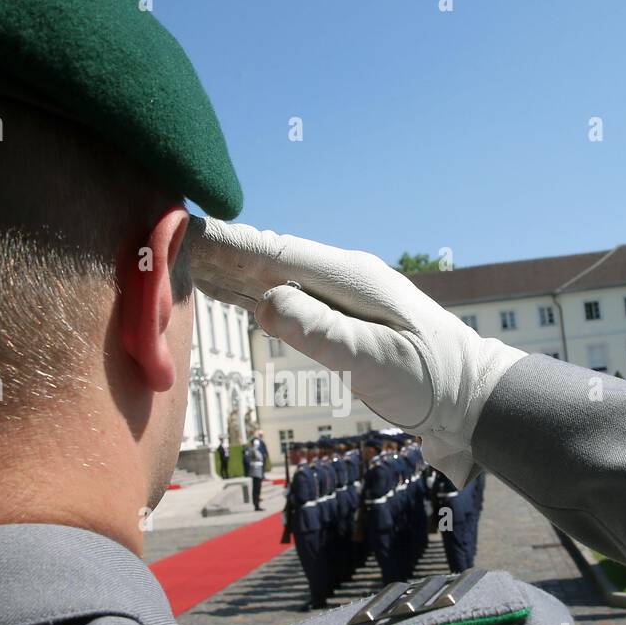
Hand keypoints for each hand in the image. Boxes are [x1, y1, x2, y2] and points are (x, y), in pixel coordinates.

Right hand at [187, 217, 525, 482]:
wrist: (471, 396)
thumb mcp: (378, 362)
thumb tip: (266, 303)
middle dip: (211, 248)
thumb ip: (323, 333)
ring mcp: (335, 296)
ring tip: (173, 253)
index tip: (179, 229)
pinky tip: (218, 286)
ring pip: (266, 275)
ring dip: (221, 266)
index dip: (224, 243)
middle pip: (262, 258)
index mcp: (348, 277)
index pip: (273, 253)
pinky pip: (280, 298)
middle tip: (154, 233)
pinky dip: (243, 290)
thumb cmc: (431, 380)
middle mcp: (337, 277)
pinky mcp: (335, 318)